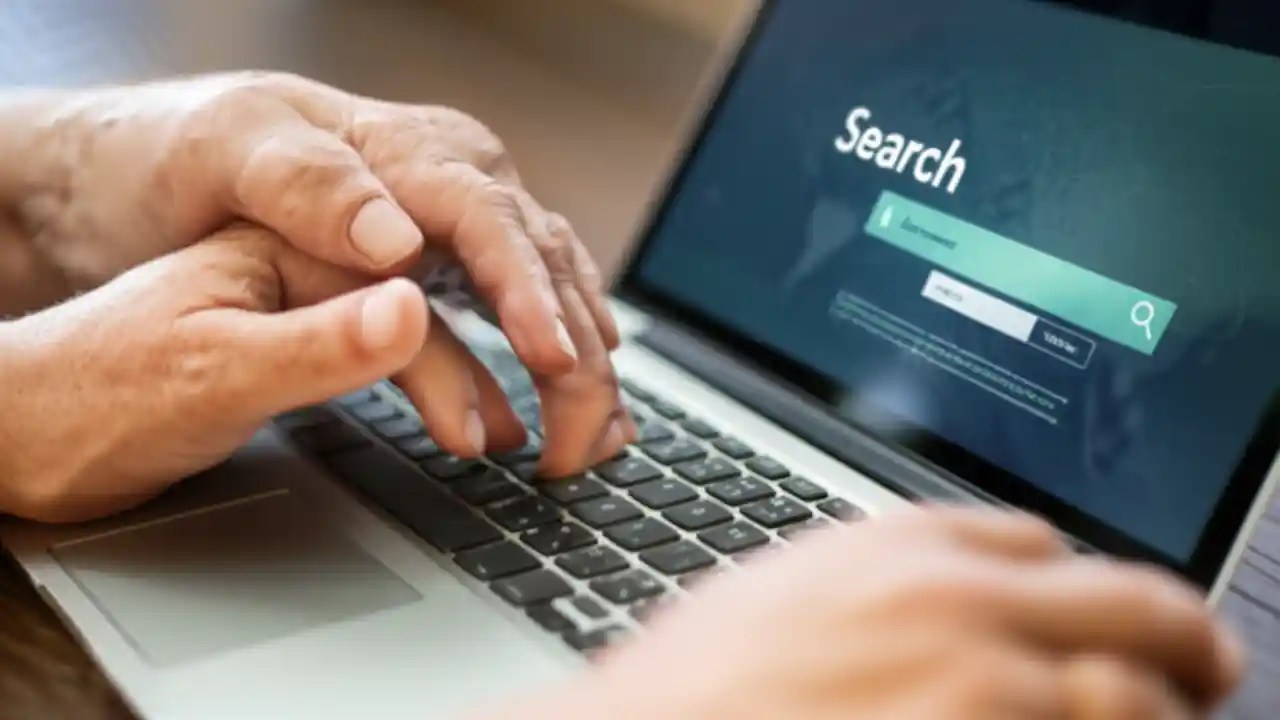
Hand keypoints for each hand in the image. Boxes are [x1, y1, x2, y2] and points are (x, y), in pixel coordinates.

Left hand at [5, 72, 630, 474]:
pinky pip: (524, 313)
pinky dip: (556, 363)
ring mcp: (454, 227)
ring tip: (599, 442)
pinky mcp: (445, 266)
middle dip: (578, 358)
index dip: (532, 296)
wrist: (142, 174)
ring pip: (552, 293)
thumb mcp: (226, 155)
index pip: (496, 223)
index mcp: (412, 149)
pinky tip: (572, 407)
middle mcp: (452, 182)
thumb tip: (399, 241)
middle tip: (581, 445)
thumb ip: (309, 190)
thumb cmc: (180, 157)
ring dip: (583, 371)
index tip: (554, 362)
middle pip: (546, 266)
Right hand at [522, 511, 1244, 719]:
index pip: (1038, 544)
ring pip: (1137, 692)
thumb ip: (875, 586)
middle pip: (1125, 601)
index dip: (1077, 584)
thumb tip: (950, 604)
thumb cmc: (685, 691)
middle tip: (1206, 667)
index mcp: (897, 545)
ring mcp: (978, 684)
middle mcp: (953, 599)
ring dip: (1162, 712)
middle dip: (1181, 637)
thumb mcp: (778, 596)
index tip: (1097, 616)